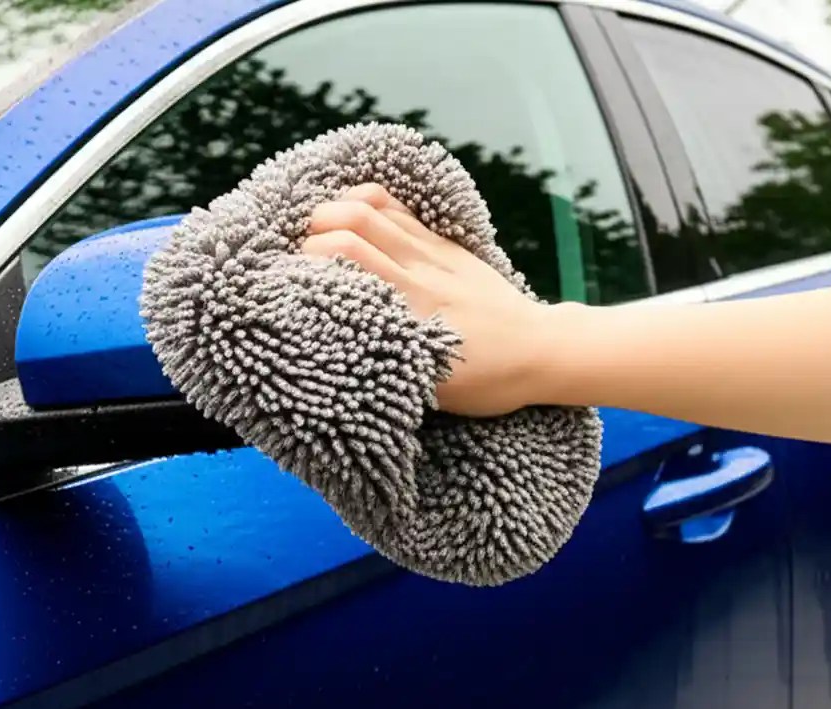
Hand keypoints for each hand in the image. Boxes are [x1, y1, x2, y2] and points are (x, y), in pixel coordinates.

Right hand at [301, 184, 558, 416]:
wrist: (540, 350)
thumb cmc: (486, 378)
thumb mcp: (432, 386)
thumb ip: (386, 365)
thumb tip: (336, 354)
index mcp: (412, 306)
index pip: (346, 254)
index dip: (308, 261)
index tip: (291, 281)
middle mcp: (418, 269)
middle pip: (350, 220)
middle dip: (311, 232)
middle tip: (299, 259)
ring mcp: (432, 251)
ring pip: (370, 204)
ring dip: (332, 211)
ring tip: (315, 234)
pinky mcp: (442, 243)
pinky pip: (396, 207)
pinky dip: (363, 200)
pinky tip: (347, 213)